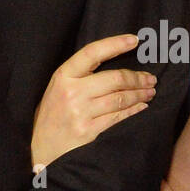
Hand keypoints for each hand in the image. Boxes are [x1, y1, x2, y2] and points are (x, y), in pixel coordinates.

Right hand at [31, 32, 155, 167]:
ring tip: (150, 91)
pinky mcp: (89, 132)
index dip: (115, 44)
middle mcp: (72, 92)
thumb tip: (114, 60)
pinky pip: (118, 117)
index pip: (92, 53)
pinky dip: (134, 110)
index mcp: (63, 76)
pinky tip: (142, 106)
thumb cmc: (51, 115)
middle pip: (115, 79)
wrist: (38, 150)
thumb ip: (79, 76)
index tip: (135, 40)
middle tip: (151, 79)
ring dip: (140, 94)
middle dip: (138, 78)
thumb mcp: (57, 88)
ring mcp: (80, 113)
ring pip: (120, 98)